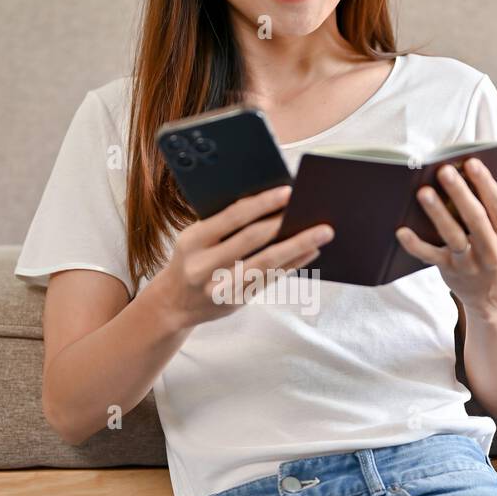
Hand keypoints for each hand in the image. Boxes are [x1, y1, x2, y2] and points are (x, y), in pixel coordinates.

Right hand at [151, 184, 333, 328]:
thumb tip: (269, 203)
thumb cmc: (192, 259)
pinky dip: (293, 264)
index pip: (232, 217)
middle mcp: (204, 265)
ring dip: (298, 246)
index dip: (262, 203)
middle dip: (286, 223)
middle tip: (313, 209)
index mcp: (193, 240)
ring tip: (322, 233)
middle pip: (253, 240)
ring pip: (267, 262)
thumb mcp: (195, 238)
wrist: (173, 303)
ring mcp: (221, 286)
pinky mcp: (236, 301)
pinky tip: (311, 252)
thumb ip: (223, 223)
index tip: (288, 192)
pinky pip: (271, 279)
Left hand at [395, 160, 496, 313]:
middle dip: (459, 192)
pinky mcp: (450, 272)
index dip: (485, 183)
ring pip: (452, 235)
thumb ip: (492, 212)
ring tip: (423, 192)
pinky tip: (401, 230)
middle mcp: (493, 251)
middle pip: (475, 218)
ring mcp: (470, 263)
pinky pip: (430, 256)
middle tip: (444, 170)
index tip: (472, 162)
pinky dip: (414, 244)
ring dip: (437, 213)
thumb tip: (465, 175)